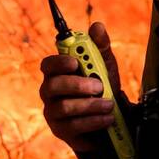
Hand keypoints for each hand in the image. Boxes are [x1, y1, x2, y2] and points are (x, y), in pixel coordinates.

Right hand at [38, 22, 122, 152]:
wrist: (110, 121)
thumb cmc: (102, 91)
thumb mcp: (105, 67)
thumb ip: (100, 47)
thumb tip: (97, 26)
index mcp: (57, 73)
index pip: (48, 65)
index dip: (59, 63)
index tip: (76, 62)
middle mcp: (49, 93)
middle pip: (53, 86)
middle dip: (78, 85)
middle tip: (99, 86)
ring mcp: (53, 113)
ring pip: (65, 107)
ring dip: (90, 105)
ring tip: (109, 105)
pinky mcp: (61, 131)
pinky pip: (73, 127)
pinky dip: (93, 122)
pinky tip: (107, 119)